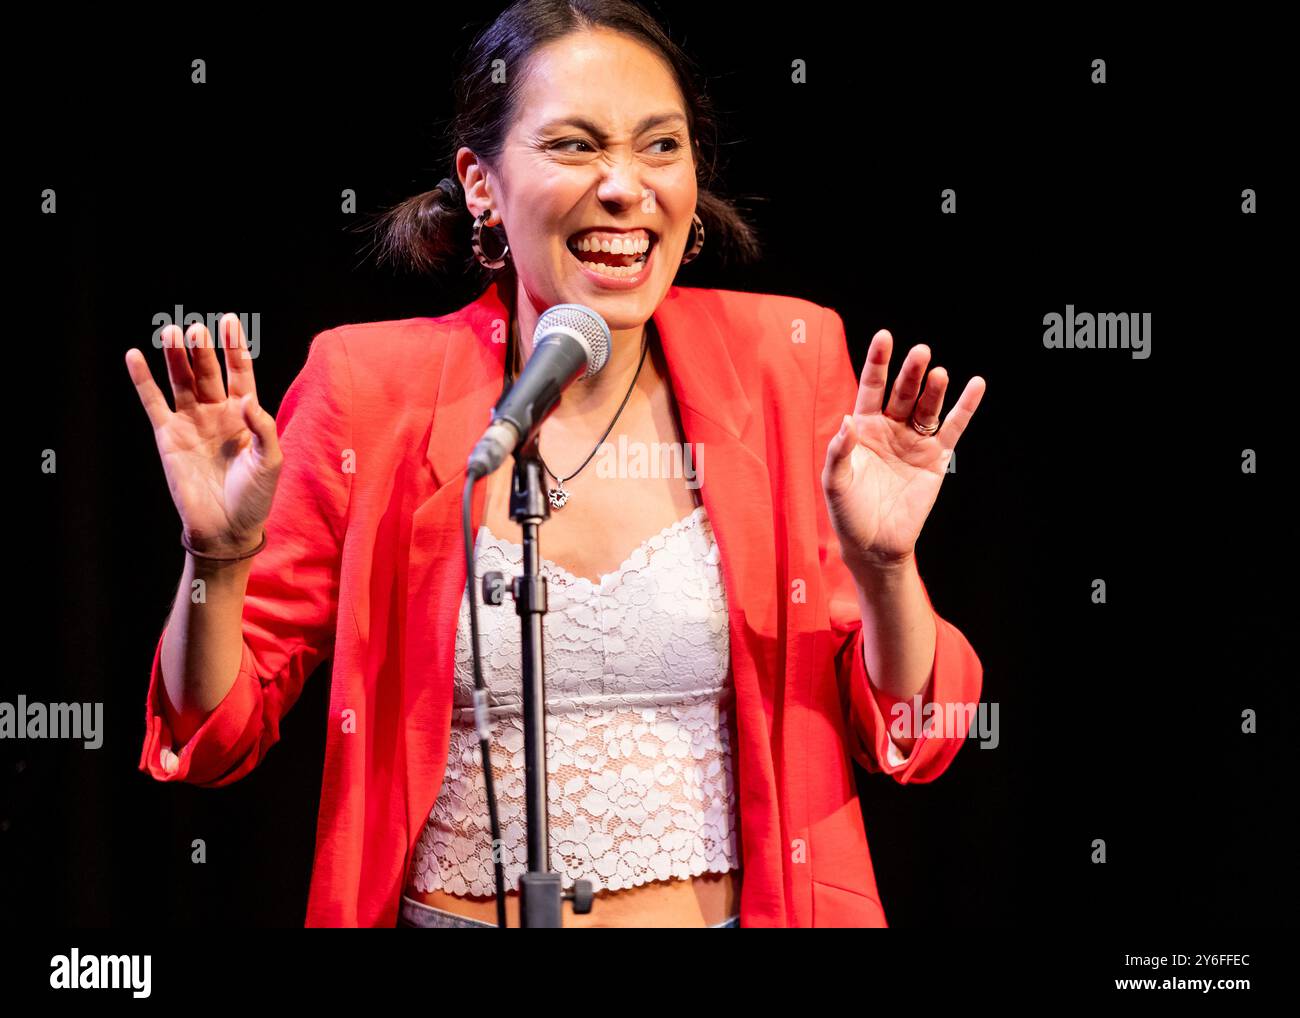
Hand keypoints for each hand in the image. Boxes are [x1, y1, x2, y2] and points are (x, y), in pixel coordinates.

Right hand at [125, 314, 282, 556]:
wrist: (226, 529)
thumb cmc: (255, 497)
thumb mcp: (270, 463)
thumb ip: (264, 429)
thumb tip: (249, 400)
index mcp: (246, 415)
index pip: (241, 373)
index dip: (235, 347)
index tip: (231, 321)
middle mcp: (217, 413)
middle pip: (209, 372)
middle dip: (203, 350)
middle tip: (196, 329)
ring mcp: (191, 423)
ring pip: (182, 381)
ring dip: (176, 357)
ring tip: (170, 331)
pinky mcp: (168, 436)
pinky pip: (153, 403)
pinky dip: (143, 380)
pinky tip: (134, 356)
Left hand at [822, 329, 984, 570]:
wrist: (873, 545)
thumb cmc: (847, 512)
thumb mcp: (835, 482)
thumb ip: (840, 451)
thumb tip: (847, 420)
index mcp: (863, 427)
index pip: (871, 387)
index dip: (878, 362)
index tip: (885, 336)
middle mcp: (889, 428)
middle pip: (902, 392)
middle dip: (910, 373)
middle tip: (921, 353)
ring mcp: (914, 441)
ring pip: (927, 407)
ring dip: (934, 389)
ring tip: (939, 374)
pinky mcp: (935, 458)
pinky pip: (953, 428)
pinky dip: (965, 407)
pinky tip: (976, 385)